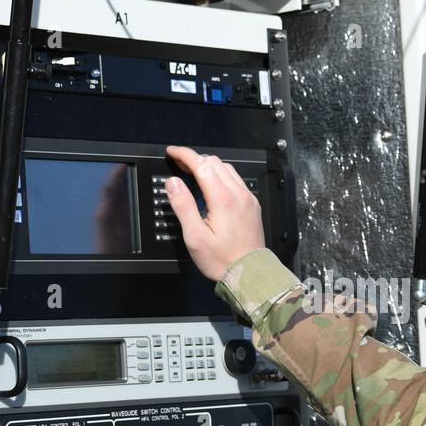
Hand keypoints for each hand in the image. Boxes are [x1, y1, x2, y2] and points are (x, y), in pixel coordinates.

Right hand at [163, 145, 266, 281]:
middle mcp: (239, 195)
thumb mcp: (195, 237)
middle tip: (179, 164)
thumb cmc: (223, 260)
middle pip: (214, 163)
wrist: (249, 273)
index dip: (184, 155)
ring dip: (208, 166)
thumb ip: (183, 206)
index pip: (202, 165)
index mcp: (223, 200)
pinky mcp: (252, 205)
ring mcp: (248, 199)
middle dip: (195, 159)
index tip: (172, 153)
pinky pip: (236, 180)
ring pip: (227, 169)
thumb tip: (173, 183)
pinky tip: (212, 186)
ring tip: (193, 173)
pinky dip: (221, 176)